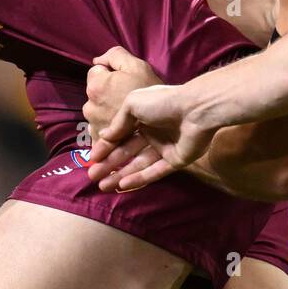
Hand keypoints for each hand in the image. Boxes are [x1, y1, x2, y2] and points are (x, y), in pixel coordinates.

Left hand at [83, 45, 161, 146]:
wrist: (168, 120)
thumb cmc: (151, 91)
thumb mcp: (136, 66)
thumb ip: (114, 56)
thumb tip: (98, 60)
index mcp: (96, 86)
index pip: (95, 73)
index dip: (109, 76)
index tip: (123, 82)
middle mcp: (89, 108)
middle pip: (94, 96)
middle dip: (106, 96)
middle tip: (124, 100)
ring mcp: (94, 128)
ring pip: (96, 115)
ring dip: (105, 115)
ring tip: (126, 119)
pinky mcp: (100, 144)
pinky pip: (99, 135)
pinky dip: (106, 133)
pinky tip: (121, 133)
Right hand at [85, 49, 217, 192]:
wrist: (196, 110)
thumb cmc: (162, 102)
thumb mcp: (133, 104)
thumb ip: (118, 122)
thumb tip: (104, 136)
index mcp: (142, 116)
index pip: (119, 135)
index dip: (105, 147)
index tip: (91, 159)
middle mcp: (152, 133)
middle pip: (127, 152)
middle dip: (109, 164)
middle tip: (92, 176)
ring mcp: (164, 148)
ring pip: (138, 164)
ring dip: (120, 174)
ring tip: (102, 185)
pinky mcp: (175, 161)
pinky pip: (154, 172)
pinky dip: (139, 179)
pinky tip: (122, 185)